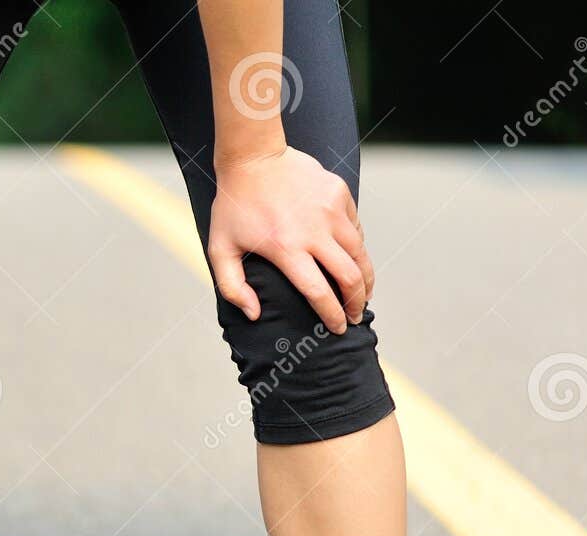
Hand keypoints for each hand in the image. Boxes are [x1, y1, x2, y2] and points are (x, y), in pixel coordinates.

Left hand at [208, 146, 372, 334]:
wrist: (253, 157)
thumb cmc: (234, 207)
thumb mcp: (220, 249)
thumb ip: (233, 287)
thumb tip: (254, 315)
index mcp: (286, 248)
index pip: (319, 292)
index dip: (332, 314)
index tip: (338, 328)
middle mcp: (314, 231)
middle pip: (349, 276)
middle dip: (356, 303)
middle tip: (355, 316)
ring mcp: (331, 211)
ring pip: (360, 253)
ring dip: (365, 279)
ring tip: (363, 294)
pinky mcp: (339, 194)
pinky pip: (356, 228)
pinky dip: (358, 248)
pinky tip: (354, 260)